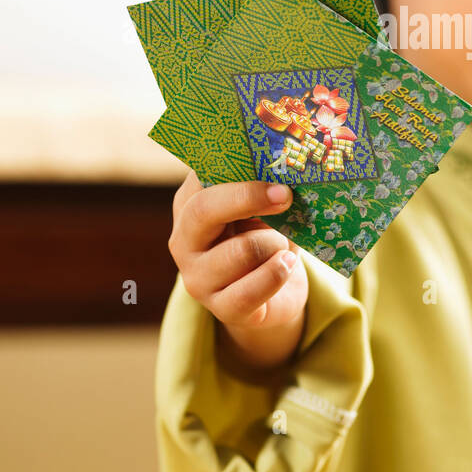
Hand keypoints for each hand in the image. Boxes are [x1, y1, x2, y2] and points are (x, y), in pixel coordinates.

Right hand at [168, 171, 308, 367]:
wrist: (271, 295)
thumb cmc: (264, 236)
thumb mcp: (260, 207)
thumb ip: (261, 184)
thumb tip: (284, 163)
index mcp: (189, 204)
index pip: (199, 177)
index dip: (234, 169)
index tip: (268, 164)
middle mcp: (184, 240)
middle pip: (205, 210)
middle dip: (248, 198)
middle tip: (286, 194)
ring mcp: (197, 277)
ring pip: (243, 249)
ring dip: (275, 243)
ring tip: (283, 245)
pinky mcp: (220, 308)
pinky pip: (251, 289)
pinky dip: (277, 273)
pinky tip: (287, 264)